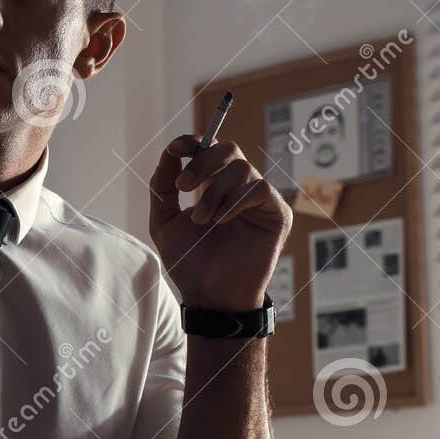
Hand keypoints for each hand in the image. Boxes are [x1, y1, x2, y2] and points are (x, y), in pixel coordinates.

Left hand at [149, 135, 291, 310]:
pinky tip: (222, 222)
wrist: (210, 296)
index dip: (193, 142)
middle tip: (183, 188)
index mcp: (213, 186)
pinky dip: (235, 201)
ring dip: (214, 193)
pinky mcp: (277, 213)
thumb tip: (168, 155)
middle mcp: (238, 188)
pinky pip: (259, 188)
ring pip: (241, 169)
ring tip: (202, 221)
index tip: (174, 150)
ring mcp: (259, 199)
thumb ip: (162, 188)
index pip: (208, 149)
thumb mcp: (164, 222)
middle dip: (202, 163)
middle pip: (228, 150)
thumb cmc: (189, 262)